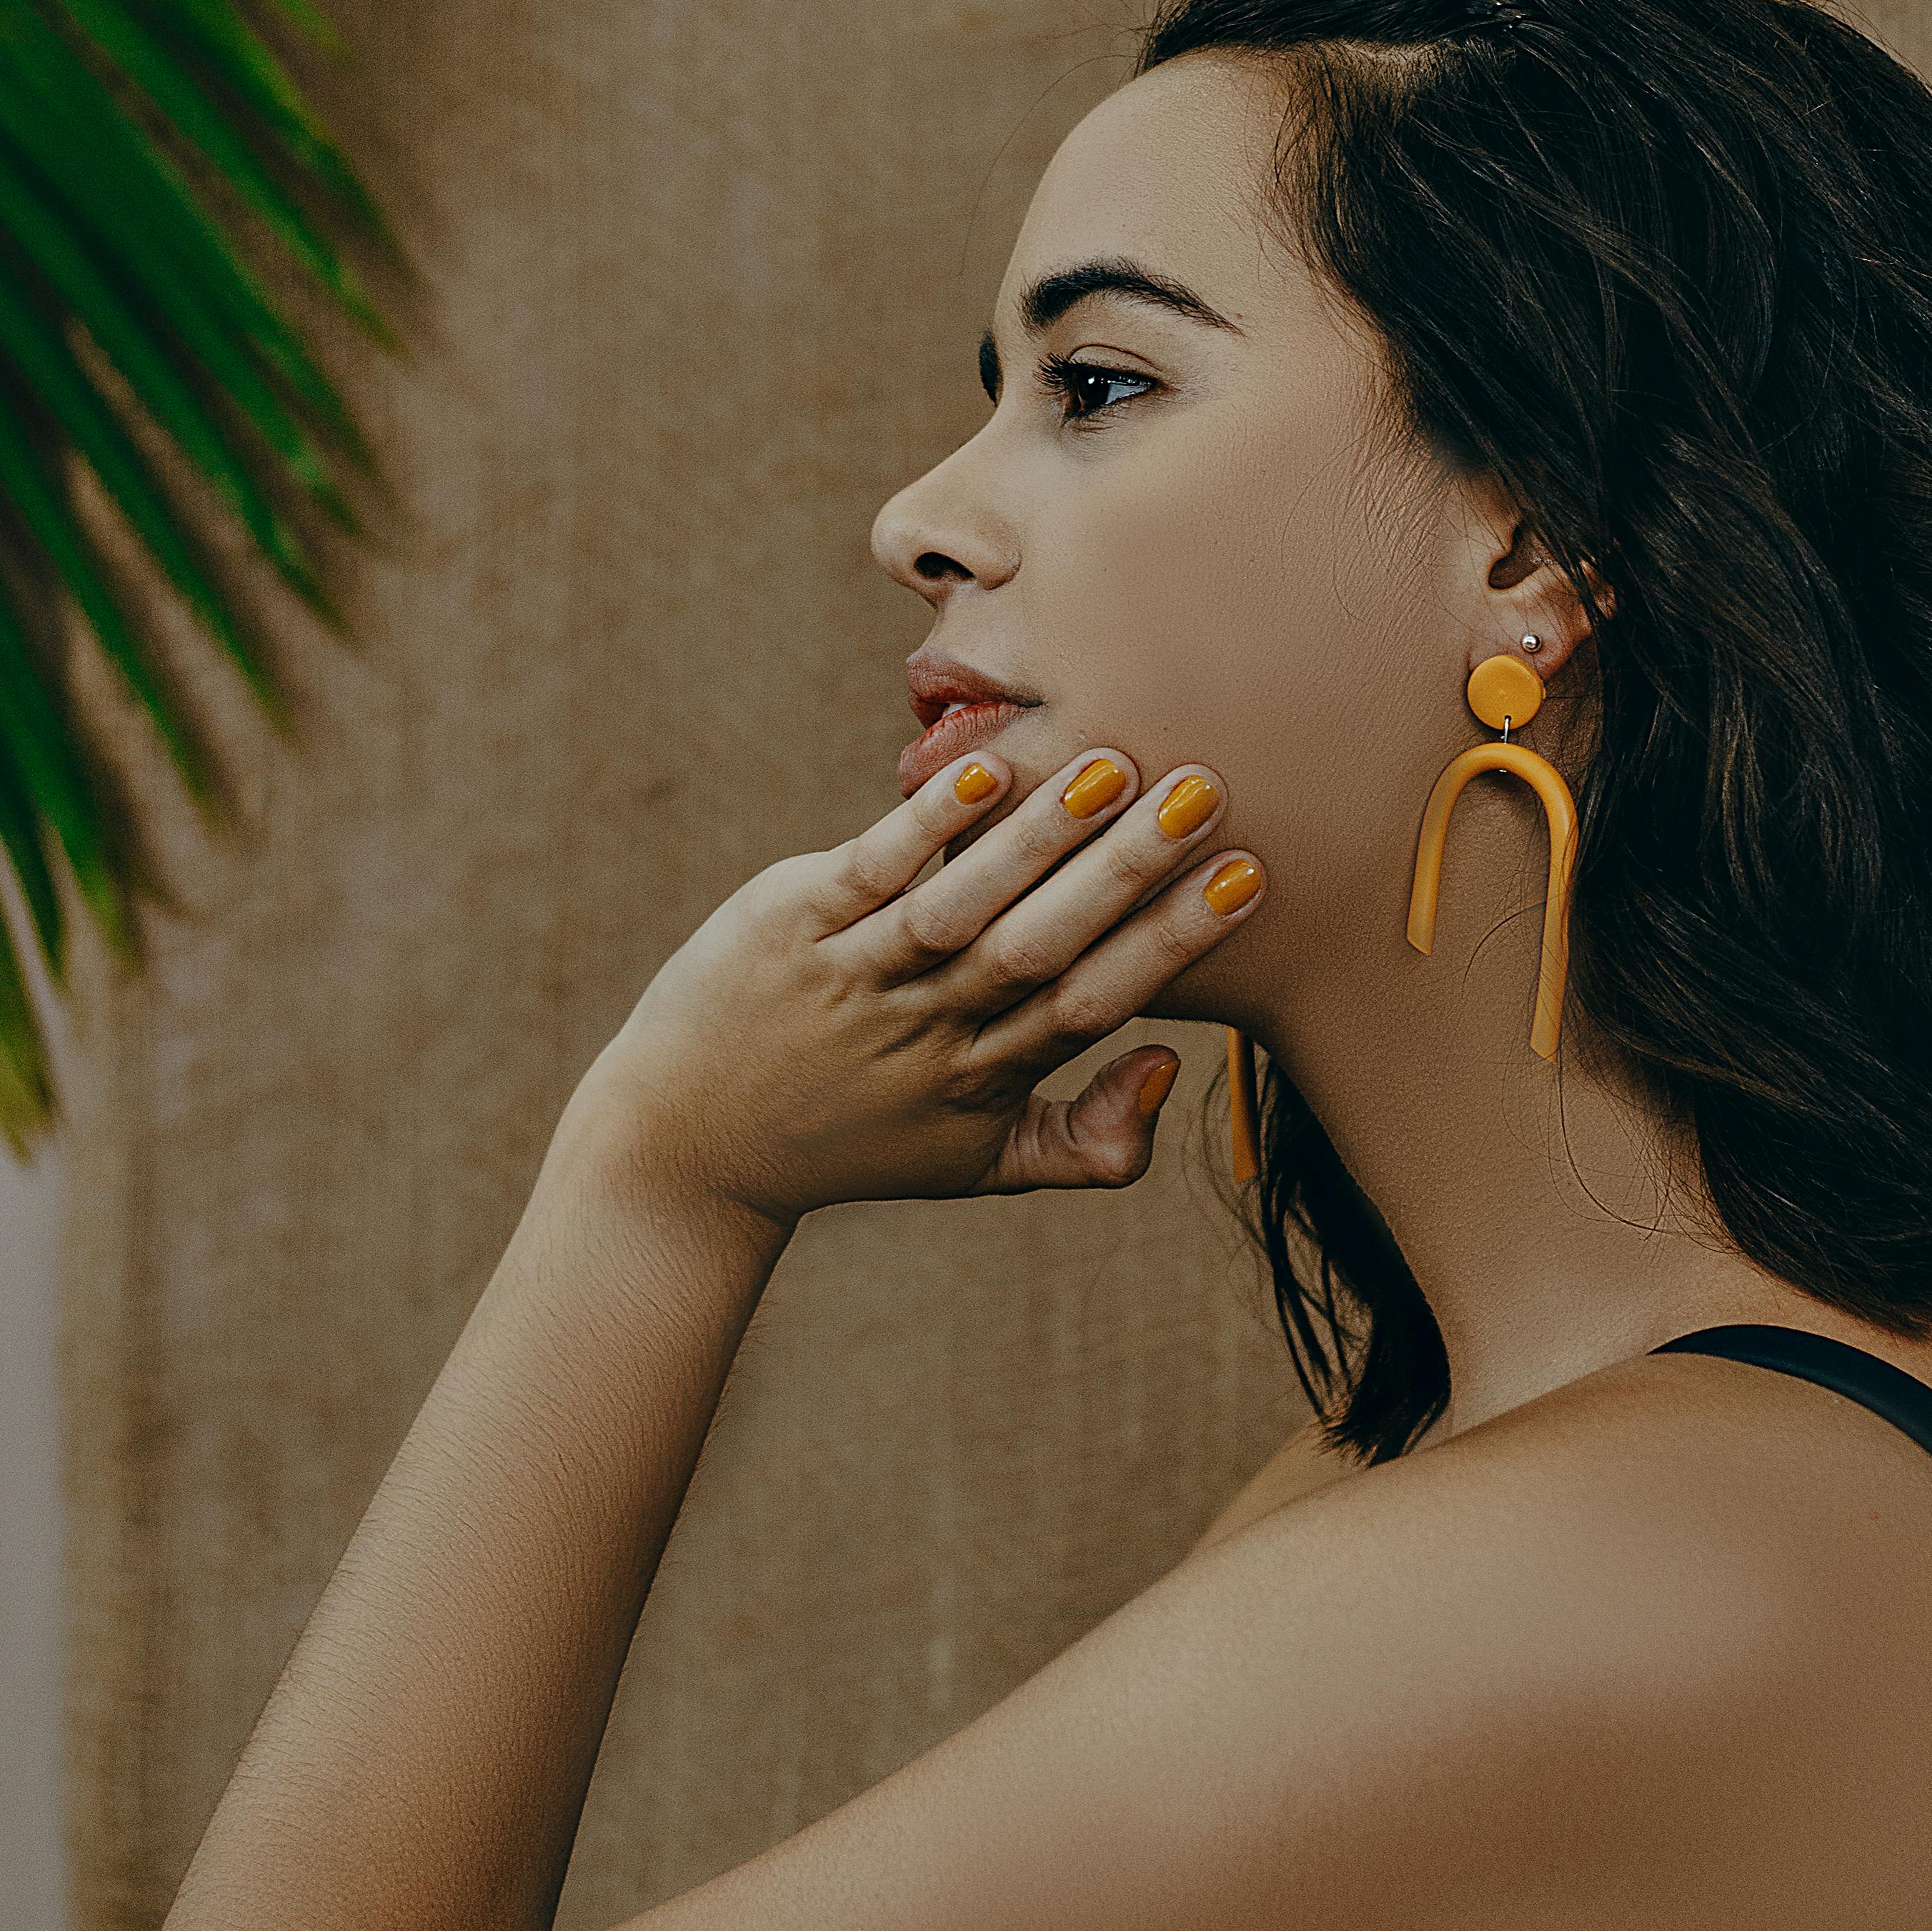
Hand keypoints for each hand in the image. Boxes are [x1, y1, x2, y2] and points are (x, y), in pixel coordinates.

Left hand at [579, 748, 1265, 1226]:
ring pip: (958, 908)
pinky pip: (868, 871)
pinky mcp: (789, 922)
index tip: (1244, 877)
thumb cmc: (855, 1136)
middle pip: (1037, 950)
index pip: (1090, 1004)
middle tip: (1204, 795)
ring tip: (1112, 765)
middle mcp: (924, 1030)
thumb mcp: (976, 1165)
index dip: (1171, 944)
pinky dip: (924, 825)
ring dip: (1035, 838)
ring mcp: (854, 974)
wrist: (687, 1144)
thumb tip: (1169, 1064)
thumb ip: (1090, 1141)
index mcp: (981, 1080)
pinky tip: (982, 768)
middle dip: (1124, 874)